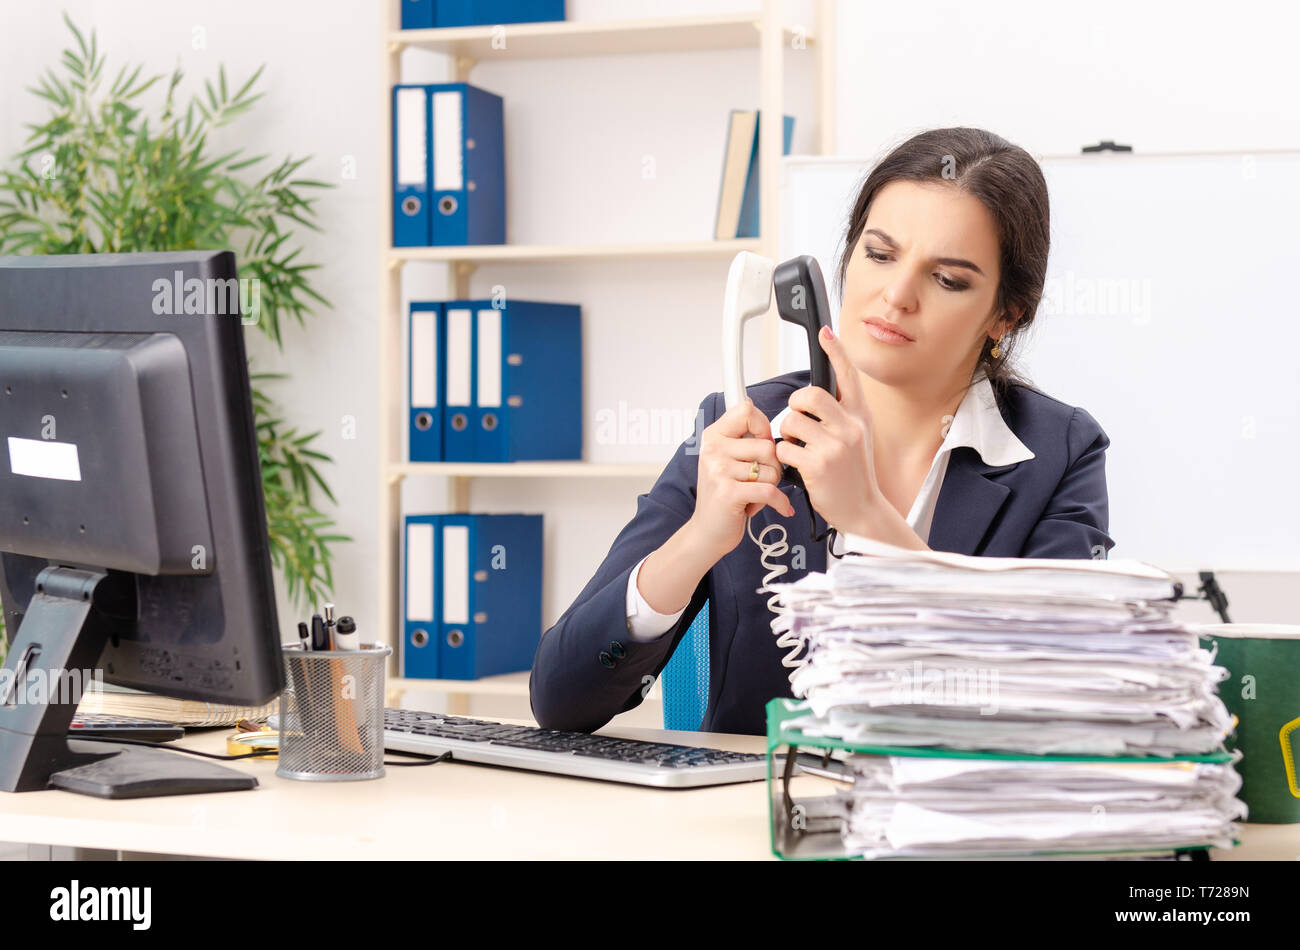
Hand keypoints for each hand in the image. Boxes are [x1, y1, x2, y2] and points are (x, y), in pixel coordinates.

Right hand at [687, 397, 795, 559]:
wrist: (707, 531)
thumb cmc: (722, 495)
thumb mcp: (724, 459)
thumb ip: (741, 438)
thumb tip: (757, 411)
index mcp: (713, 436)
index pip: (746, 410)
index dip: (763, 426)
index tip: (763, 443)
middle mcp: (713, 450)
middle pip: (768, 446)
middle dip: (774, 467)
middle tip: (759, 480)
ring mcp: (719, 471)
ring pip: (772, 470)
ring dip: (772, 487)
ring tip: (755, 494)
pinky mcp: (729, 493)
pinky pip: (770, 490)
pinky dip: (780, 502)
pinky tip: (778, 507)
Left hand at [775, 325, 882, 535]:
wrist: (863, 509)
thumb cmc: (855, 473)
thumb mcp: (858, 437)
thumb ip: (842, 414)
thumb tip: (818, 394)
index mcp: (859, 416)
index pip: (847, 375)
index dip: (835, 351)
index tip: (825, 332)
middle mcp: (850, 427)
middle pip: (810, 394)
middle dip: (795, 404)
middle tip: (797, 418)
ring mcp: (834, 446)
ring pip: (791, 421)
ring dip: (786, 433)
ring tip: (797, 446)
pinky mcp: (817, 465)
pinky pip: (784, 447)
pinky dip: (784, 455)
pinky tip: (796, 464)